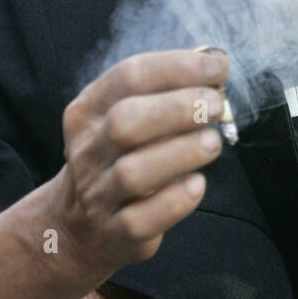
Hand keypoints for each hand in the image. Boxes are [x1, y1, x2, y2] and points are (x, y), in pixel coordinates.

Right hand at [45, 48, 229, 280]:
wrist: (79, 225)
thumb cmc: (120, 159)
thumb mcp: (128, 118)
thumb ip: (165, 92)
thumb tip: (214, 67)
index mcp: (89, 110)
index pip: (129, 75)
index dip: (179, 66)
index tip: (217, 67)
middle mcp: (87, 149)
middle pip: (126, 121)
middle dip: (179, 108)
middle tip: (217, 105)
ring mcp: (98, 193)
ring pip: (134, 172)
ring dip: (182, 152)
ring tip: (212, 142)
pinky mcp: (115, 232)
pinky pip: (141, 219)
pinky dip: (175, 201)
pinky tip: (196, 185)